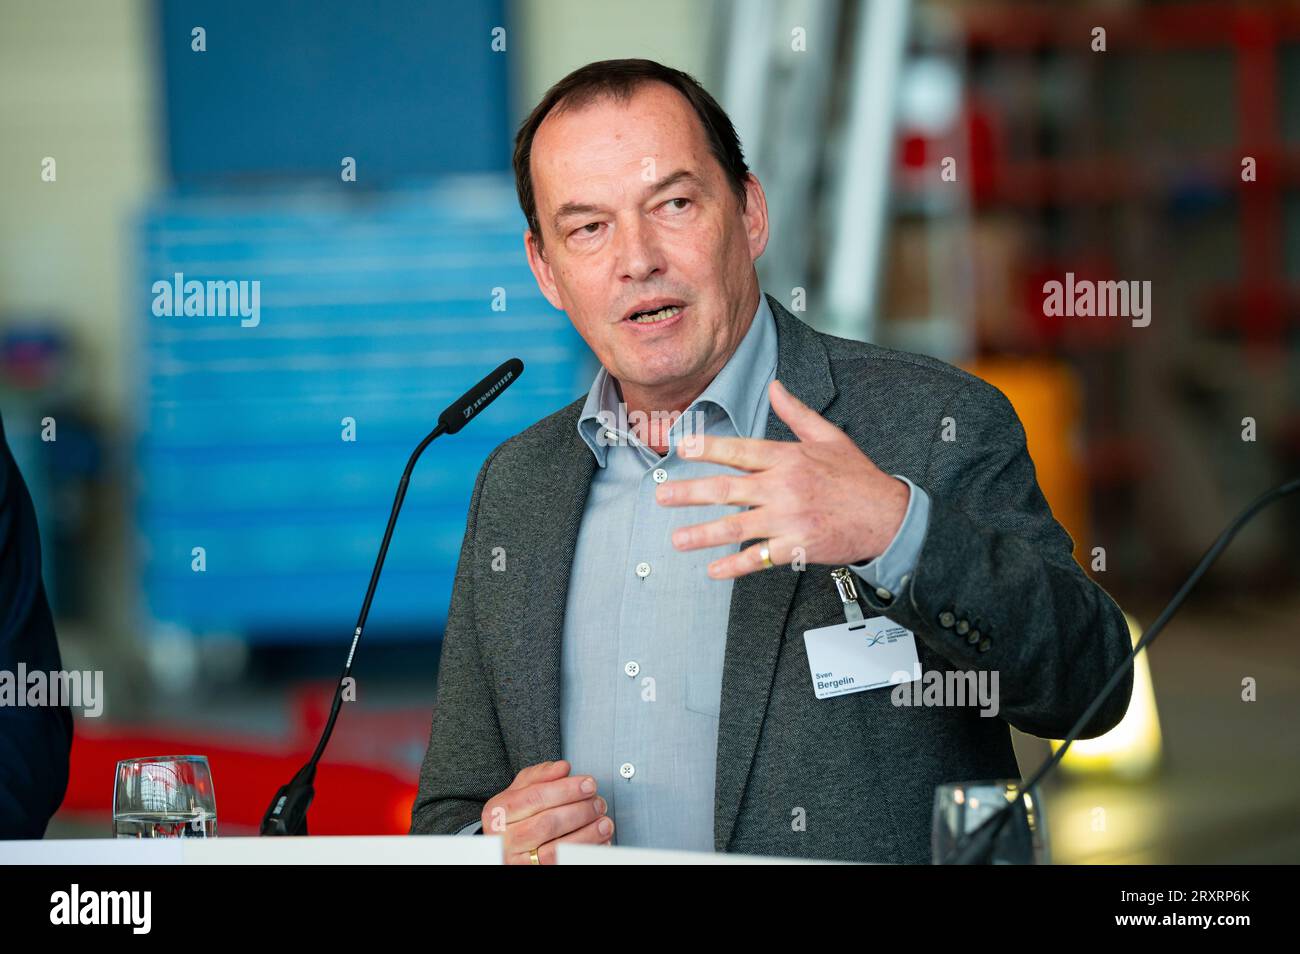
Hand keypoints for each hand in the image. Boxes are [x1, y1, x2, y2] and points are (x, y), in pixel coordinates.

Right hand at [481, 759, 612, 864]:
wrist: (504, 847)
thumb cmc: (515, 816)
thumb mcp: (520, 790)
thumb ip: (540, 775)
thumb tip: (563, 768)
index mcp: (498, 812)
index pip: (535, 797)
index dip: (565, 790)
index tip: (588, 784)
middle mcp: (504, 839)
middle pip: (547, 823)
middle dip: (579, 811)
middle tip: (598, 803)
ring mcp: (517, 860)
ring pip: (557, 849)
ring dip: (587, 835)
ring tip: (604, 823)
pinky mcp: (533, 872)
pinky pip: (563, 863)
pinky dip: (585, 853)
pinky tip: (599, 842)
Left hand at [655, 378, 908, 578]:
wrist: (889, 517)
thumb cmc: (858, 477)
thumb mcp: (830, 437)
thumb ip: (797, 413)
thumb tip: (775, 386)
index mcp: (788, 458)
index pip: (739, 450)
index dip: (706, 448)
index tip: (680, 447)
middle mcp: (784, 487)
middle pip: (727, 489)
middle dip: (690, 493)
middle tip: (661, 496)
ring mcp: (790, 519)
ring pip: (737, 526)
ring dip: (703, 534)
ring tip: (677, 538)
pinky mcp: (798, 546)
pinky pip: (759, 558)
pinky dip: (735, 565)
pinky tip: (713, 570)